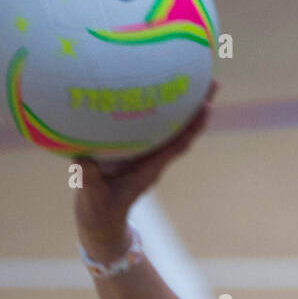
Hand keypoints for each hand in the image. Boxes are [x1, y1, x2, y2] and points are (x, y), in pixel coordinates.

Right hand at [74, 80, 218, 255]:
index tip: (207, 106)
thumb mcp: (92, 197)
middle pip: (182, 129)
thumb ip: (89, 180)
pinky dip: (157, 106)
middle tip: (213, 80)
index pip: (177, 145)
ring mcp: (145, 153)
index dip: (193, 126)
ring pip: (170, 124)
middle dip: (198, 105)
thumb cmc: (98, 212)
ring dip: (183, 102)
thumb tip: (84, 160)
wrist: (99, 224)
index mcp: (149, 168)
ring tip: (195, 75)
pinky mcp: (134, 150)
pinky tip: (154, 85)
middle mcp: (153, 158)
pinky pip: (151, 125)